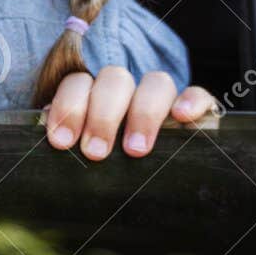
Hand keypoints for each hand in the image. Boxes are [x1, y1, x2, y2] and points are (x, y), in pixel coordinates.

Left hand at [43, 66, 217, 158]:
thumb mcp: (82, 148)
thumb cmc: (102, 157)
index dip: (68, 108)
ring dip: (143, 114)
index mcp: (92, 91)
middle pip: (115, 80)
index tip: (61, 141)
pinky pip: (199, 93)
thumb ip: (70, 138)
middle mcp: (126, 87)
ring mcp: (160, 95)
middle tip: (95, 153)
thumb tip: (56, 141)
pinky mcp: (194, 106)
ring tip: (135, 150)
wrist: (146, 174)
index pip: (78, 83)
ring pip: (155, 83)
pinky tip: (182, 117)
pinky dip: (192, 101)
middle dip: (103, 116)